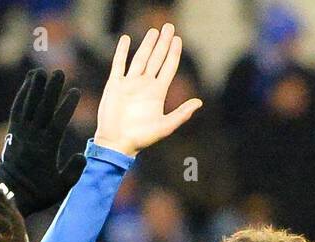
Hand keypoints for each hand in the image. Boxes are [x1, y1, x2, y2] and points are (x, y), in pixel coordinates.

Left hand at [0, 68, 85, 216]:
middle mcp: (32, 138)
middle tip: (60, 72)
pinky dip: (22, 96)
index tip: (75, 92)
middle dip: (52, 90)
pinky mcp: (12, 133)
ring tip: (41, 71)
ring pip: (28, 106)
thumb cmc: (39, 193)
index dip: (67, 107)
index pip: (57, 123)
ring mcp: (20, 134)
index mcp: (46, 149)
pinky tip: (27, 84)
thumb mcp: (61, 187)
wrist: (10, 196)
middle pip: (42, 109)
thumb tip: (82, 157)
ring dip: (35, 88)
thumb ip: (73, 171)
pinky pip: (17, 110)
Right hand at [94, 23, 201, 156]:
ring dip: (147, 44)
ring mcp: (130, 83)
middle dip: (163, 43)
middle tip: (169, 27)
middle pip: (156, 59)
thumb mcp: (165, 126)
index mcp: (157, 93)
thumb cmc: (141, 138)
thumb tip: (199, 102)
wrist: (117, 143)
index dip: (174, 53)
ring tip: (154, 31)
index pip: (168, 67)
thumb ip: (181, 114)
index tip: (178, 39)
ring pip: (140, 58)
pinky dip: (121, 52)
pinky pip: (119, 64)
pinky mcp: (115, 85)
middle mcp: (145, 85)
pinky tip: (126, 40)